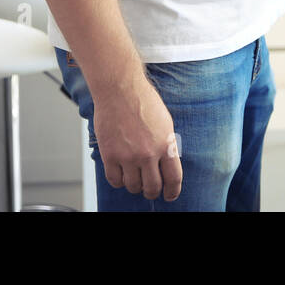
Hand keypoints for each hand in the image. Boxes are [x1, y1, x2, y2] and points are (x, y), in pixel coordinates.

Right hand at [91, 73, 182, 201]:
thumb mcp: (165, 122)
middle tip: (149, 189)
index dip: (172, 191)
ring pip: (133, 187)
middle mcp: (148, 153)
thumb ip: (166, 144)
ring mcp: (128, 156)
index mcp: (166, 144)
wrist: (120, 89)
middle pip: (152, 188)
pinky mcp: (110, 155)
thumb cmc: (142, 100)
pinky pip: (114, 180)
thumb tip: (166, 164)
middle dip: (152, 192)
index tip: (169, 195)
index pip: (174, 178)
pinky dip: (118, 180)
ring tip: (133, 176)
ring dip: (134, 185)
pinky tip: (120, 172)